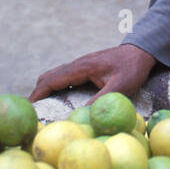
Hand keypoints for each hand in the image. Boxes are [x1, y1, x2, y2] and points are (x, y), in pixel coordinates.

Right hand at [29, 45, 155, 102]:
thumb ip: (101, 100)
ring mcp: (81, 65)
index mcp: (81, 67)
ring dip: (47, 90)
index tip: (28, 108)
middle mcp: (78, 64)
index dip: (38, 93)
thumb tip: (83, 116)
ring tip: (43, 108)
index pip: (52, 80)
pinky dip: (57, 87)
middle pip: (49, 77)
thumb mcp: (120, 87)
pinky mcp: (86, 68)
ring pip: (56, 76)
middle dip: (38, 93)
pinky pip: (65, 77)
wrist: (141, 52)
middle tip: (33, 111)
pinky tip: (60, 100)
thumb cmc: (132, 69)